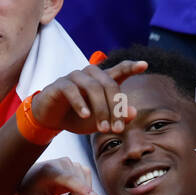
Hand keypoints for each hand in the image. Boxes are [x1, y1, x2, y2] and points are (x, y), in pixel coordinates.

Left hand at [18, 157, 96, 194]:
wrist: (31, 178)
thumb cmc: (32, 190)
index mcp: (50, 171)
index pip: (69, 179)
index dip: (81, 189)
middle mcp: (65, 164)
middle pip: (82, 191)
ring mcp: (75, 165)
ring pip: (88, 191)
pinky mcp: (81, 170)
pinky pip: (89, 189)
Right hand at [28, 60, 147, 136]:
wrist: (51, 119)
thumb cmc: (79, 117)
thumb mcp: (100, 121)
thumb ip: (117, 117)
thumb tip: (134, 113)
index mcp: (102, 81)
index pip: (119, 70)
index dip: (131, 67)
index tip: (145, 65)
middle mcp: (90, 75)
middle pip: (109, 84)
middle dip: (115, 108)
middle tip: (118, 129)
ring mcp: (75, 77)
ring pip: (93, 87)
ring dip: (100, 109)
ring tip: (103, 129)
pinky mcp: (60, 84)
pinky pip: (72, 90)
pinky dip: (80, 103)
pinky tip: (85, 116)